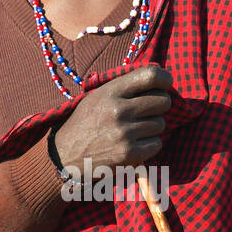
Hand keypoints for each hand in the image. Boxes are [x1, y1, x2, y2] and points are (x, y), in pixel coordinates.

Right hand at [52, 64, 172, 175]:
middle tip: (149, 111)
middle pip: (163, 101)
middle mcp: (118, 110)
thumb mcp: (97, 96)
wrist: (65, 156)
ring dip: (153, 128)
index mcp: (110, 91)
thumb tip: (159, 78)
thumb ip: (124, 87)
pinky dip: (149, 145)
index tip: (166, 84)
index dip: (165, 78)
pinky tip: (134, 144)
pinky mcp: (129, 154)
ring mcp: (124, 133)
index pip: (150, 75)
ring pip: (161, 124)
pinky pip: (156, 144)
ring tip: (135, 130)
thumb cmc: (85, 123)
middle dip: (161, 106)